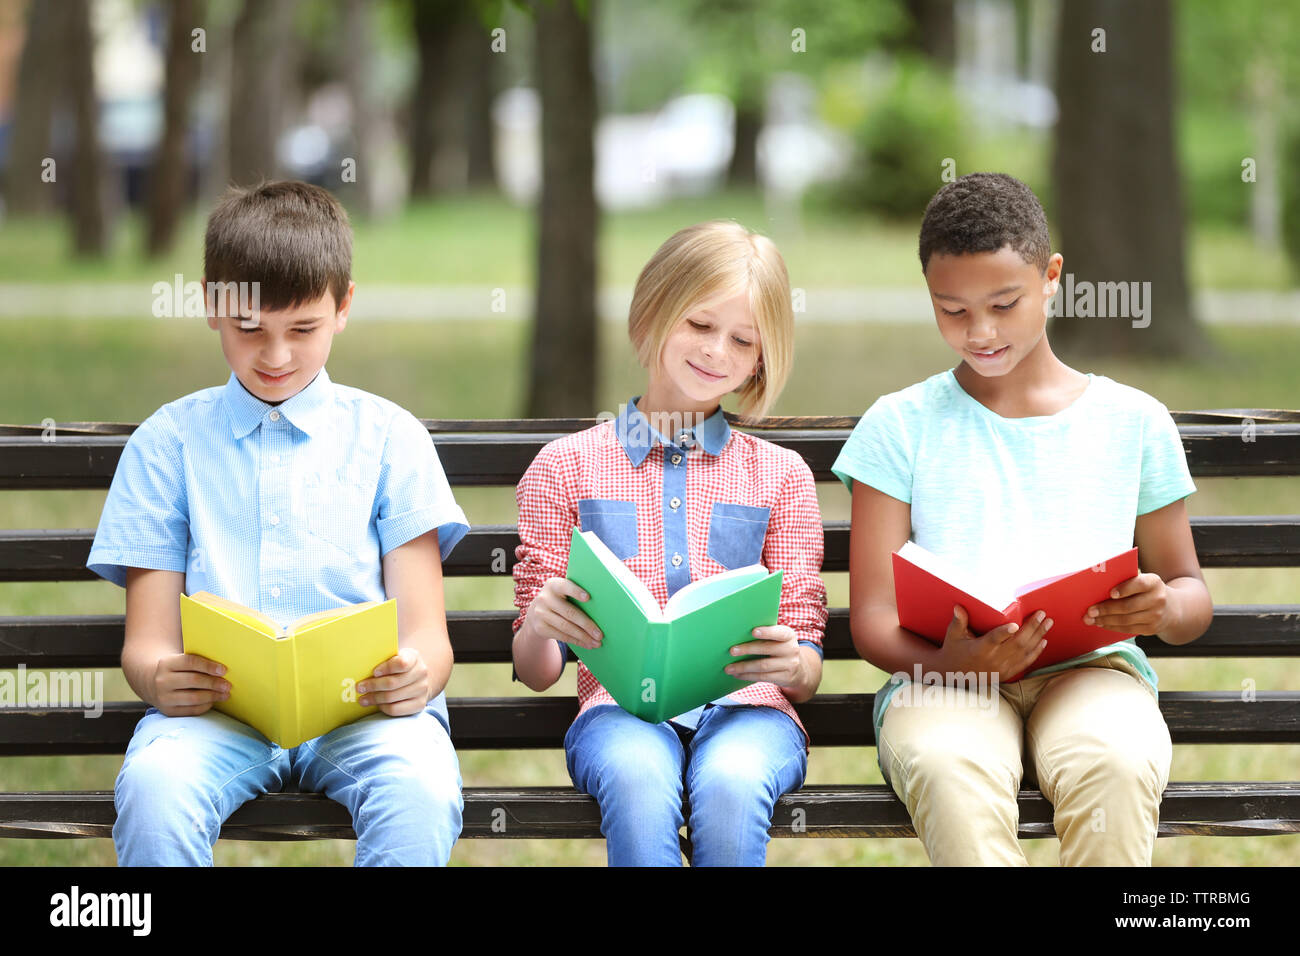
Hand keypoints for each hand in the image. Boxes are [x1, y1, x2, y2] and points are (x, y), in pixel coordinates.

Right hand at [152, 653, 229, 716]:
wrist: (152, 683)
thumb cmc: (176, 670)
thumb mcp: (180, 661)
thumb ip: (197, 662)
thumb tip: (223, 669)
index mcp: (167, 663)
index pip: (190, 662)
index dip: (208, 666)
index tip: (224, 670)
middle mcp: (162, 680)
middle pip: (193, 681)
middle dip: (214, 683)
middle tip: (227, 685)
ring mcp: (164, 697)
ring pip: (193, 698)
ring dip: (212, 696)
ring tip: (225, 694)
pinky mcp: (168, 711)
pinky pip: (191, 710)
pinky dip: (205, 706)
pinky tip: (213, 701)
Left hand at [358, 647, 431, 716]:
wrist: (417, 678)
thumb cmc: (398, 667)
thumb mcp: (394, 657)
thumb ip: (383, 660)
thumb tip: (361, 665)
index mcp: (414, 657)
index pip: (401, 663)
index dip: (386, 668)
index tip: (374, 672)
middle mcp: (421, 673)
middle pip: (393, 683)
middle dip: (373, 686)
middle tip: (360, 688)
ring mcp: (422, 690)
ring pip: (392, 697)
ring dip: (374, 698)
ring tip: (363, 699)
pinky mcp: (420, 704)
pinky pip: (396, 709)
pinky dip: (383, 707)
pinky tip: (377, 704)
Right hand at [522, 577, 602, 649]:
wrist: (536, 612)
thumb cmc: (559, 600)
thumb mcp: (562, 592)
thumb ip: (575, 593)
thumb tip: (601, 607)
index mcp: (553, 585)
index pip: (565, 586)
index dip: (576, 591)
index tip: (588, 597)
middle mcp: (544, 598)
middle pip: (569, 612)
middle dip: (587, 624)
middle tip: (600, 634)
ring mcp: (541, 614)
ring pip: (566, 627)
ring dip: (583, 637)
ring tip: (597, 642)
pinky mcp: (540, 628)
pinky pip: (562, 636)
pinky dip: (577, 641)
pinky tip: (587, 644)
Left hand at [725, 624, 803, 687]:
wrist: (798, 669)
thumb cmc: (779, 648)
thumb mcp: (778, 639)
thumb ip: (765, 635)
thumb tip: (737, 634)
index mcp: (789, 635)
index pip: (779, 632)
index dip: (767, 632)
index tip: (753, 631)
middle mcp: (792, 649)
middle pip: (767, 649)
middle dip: (747, 649)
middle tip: (731, 651)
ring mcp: (790, 665)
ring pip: (763, 666)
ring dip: (744, 667)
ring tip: (729, 667)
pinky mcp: (784, 678)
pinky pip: (763, 677)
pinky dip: (748, 676)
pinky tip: (737, 674)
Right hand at [935, 605, 1050, 681]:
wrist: (955, 676)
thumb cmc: (953, 651)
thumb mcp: (953, 636)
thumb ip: (959, 621)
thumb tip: (958, 607)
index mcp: (979, 649)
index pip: (993, 639)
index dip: (1004, 632)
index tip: (1015, 625)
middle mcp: (993, 659)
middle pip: (1016, 643)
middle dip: (1032, 628)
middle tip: (1042, 614)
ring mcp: (1002, 668)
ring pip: (1024, 651)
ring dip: (1038, 636)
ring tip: (1048, 623)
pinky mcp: (1007, 673)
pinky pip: (1025, 663)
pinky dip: (1036, 652)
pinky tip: (1044, 641)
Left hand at [1083, 572, 1170, 634]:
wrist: (1171, 607)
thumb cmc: (1146, 591)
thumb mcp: (1143, 581)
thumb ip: (1126, 582)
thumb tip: (1097, 589)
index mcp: (1153, 582)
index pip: (1139, 584)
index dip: (1124, 589)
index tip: (1110, 593)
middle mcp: (1158, 599)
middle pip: (1128, 606)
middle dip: (1106, 609)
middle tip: (1090, 611)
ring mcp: (1156, 616)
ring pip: (1126, 620)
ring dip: (1106, 620)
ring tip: (1092, 619)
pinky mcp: (1152, 629)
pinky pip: (1128, 629)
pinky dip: (1113, 627)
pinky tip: (1102, 624)